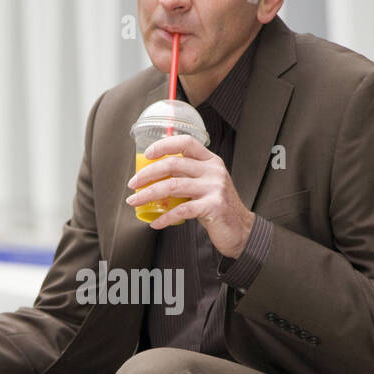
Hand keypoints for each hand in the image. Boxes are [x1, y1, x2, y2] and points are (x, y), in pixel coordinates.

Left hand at [126, 135, 254, 258]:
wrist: (240, 230)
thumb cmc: (217, 208)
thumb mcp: (204, 186)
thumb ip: (186, 177)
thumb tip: (153, 177)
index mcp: (211, 161)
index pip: (186, 143)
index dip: (164, 145)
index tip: (147, 154)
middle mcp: (213, 170)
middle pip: (174, 164)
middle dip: (148, 173)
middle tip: (133, 184)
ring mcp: (214, 187)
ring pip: (173, 186)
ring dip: (149, 194)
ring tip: (135, 201)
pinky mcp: (213, 206)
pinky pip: (181, 210)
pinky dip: (165, 217)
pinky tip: (156, 223)